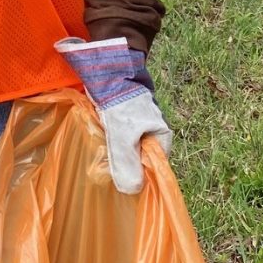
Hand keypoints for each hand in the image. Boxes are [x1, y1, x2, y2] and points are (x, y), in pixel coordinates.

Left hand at [55, 36, 170, 193]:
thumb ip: (127, 164)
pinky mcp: (126, 116)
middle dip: (127, 164)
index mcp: (162, 136)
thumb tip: (132, 190)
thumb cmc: (120, 105)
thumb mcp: (123, 138)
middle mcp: (153, 130)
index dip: (141, 175)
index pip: (155, 166)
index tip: (124, 180)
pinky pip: (121, 136)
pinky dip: (112, 140)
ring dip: (117, 152)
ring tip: (103, 157)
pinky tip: (101, 142)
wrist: (109, 72)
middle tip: (109, 170)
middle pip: (142, 157)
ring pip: (130, 146)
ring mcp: (140, 122)